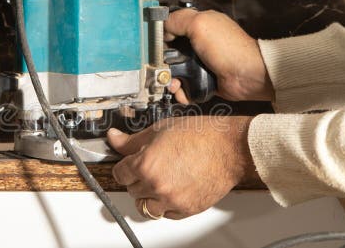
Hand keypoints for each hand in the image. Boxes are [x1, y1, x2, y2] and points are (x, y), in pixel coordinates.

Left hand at [107, 116, 257, 219]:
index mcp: (146, 164)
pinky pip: (166, 214)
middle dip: (137, 178)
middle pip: (132, 190)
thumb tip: (114, 139)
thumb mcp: (161, 129)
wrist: (230, 147)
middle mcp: (156, 185)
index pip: (119, 174)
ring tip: (159, 182)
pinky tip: (173, 189)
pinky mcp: (186, 209)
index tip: (130, 164)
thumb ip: (133, 140)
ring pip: (145, 207)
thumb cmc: (201, 135)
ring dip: (148, 196)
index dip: (125, 166)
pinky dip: (166, 205)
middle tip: (150, 168)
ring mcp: (171, 200)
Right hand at [165, 9, 273, 102]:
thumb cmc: (228, 48)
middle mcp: (199, 43)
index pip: (172, 26)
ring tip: (173, 84)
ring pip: (175, 71)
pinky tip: (183, 92)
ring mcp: (200, 62)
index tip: (154, 46)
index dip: (162, 35)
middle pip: (170, 51)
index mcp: (200, 24)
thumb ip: (177, 21)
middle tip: (162, 68)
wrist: (246, 76)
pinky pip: (185, 86)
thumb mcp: (200, 24)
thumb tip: (162, 30)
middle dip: (163, 61)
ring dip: (171, 79)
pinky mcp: (202, 79)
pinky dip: (181, 91)